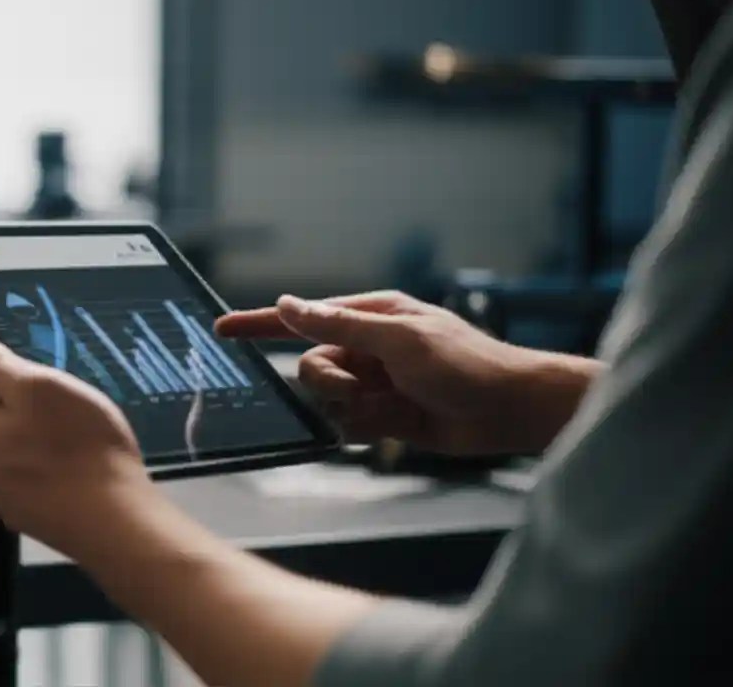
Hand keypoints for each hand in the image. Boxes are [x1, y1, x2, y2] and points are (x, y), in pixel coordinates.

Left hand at [0, 331, 152, 556]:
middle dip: (12, 406)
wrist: (117, 523)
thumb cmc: (78, 445)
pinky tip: (75, 466)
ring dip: (29, 435)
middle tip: (58, 405)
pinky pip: (25, 477)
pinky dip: (43, 466)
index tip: (31, 378)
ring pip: (4, 450)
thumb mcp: (38, 386)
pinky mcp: (27, 519)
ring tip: (70, 434)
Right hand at [215, 291, 600, 455]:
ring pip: (327, 398)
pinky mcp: (384, 417)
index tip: (222, 329)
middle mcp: (368, 348)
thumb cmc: (464, 362)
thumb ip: (337, 324)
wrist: (510, 410)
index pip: (303, 317)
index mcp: (370, 317)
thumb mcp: (397, 338)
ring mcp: (375, 383)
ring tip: (389, 407)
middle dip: (331, 381)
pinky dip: (363, 427)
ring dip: (351, 406)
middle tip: (362, 388)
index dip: (260, 324)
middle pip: (312, 365)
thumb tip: (289, 305)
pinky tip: (393, 425)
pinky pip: (347, 424)